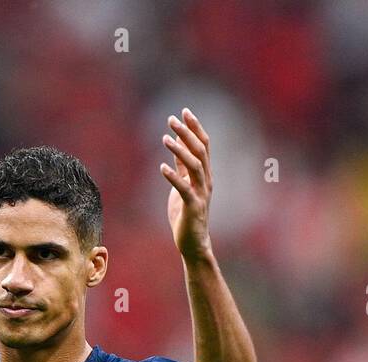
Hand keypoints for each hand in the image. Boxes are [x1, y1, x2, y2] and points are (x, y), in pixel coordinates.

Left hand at [160, 108, 212, 262]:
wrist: (193, 244)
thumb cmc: (186, 215)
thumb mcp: (182, 186)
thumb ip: (181, 168)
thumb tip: (176, 147)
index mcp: (204, 175)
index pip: (203, 145)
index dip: (195, 128)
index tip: (184, 111)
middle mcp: (206, 181)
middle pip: (200, 151)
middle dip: (187, 133)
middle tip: (172, 118)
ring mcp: (201, 194)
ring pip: (194, 167)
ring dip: (180, 151)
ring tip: (166, 138)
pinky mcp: (193, 207)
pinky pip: (184, 189)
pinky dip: (173, 177)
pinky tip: (161, 167)